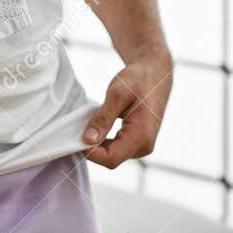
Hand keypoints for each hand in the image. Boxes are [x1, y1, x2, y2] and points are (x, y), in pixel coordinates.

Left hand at [83, 54, 172, 168]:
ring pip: (112, 155)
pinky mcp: (138, 143)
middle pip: (110, 159)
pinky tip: (100, 125)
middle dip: (92, 147)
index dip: (90, 152)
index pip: (111, 159)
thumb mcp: (117, 94)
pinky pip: (116, 148)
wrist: (155, 74)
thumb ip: (103, 118)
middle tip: (80, 126)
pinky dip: (104, 140)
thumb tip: (87, 140)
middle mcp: (144, 146)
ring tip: (92, 122)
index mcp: (141, 136)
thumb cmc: (138, 80)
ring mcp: (142, 146)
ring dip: (98, 143)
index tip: (76, 136)